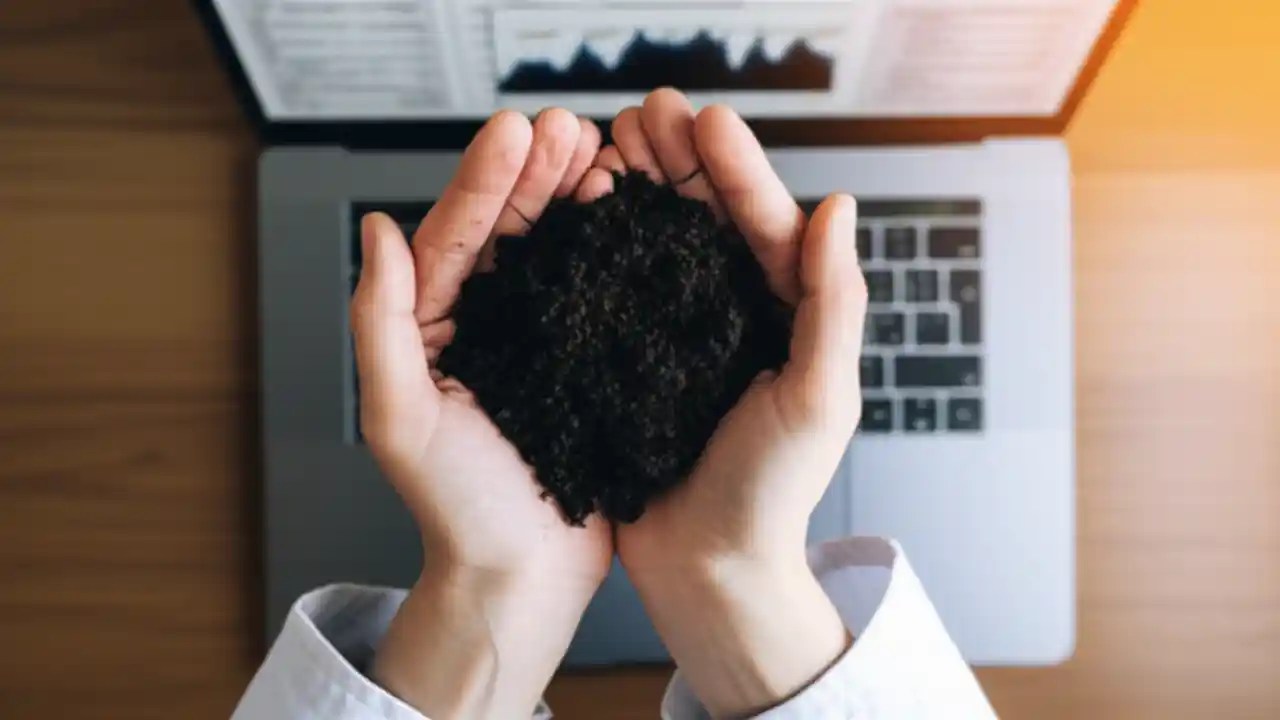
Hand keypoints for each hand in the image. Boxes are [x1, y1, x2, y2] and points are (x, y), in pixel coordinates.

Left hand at [351, 108, 608, 718]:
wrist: (522, 574)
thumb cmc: (455, 508)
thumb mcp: (401, 417)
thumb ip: (381, 324)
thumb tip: (377, 233)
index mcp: (432, 329)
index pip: (452, 238)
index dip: (484, 181)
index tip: (515, 131)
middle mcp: (484, 323)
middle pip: (506, 229)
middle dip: (535, 173)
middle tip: (571, 127)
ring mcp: (537, 337)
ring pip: (553, 249)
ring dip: (572, 195)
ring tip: (601, 152)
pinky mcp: (584, 358)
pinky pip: (594, 289)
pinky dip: (608, 246)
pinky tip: (626, 210)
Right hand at [604, 90, 866, 716]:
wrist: (708, 569)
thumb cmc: (772, 493)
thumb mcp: (818, 397)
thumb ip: (834, 302)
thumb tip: (839, 207)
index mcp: (789, 316)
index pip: (767, 224)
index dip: (735, 169)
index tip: (703, 120)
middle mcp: (736, 315)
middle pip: (709, 219)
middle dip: (678, 161)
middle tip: (642, 113)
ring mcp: (682, 335)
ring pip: (660, 243)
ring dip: (638, 189)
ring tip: (606, 144)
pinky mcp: (635, 359)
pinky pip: (619, 288)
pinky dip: (601, 245)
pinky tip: (577, 212)